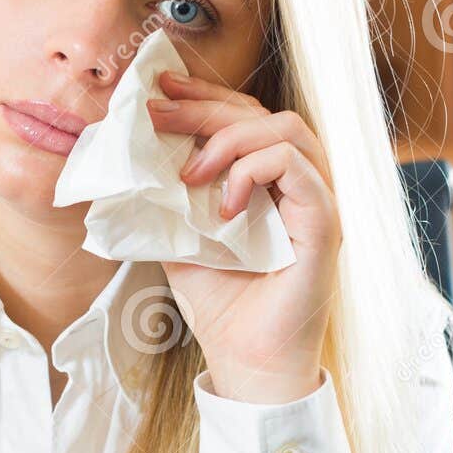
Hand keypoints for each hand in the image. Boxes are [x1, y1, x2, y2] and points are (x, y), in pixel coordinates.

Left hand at [147, 69, 341, 405]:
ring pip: (285, 129)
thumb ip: (167, 199)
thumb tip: (129, 162)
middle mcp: (297, 183)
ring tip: (190, 172)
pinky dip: (253, 172)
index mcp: (266, 181)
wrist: (246, 361)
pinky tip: (224, 206)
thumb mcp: (179, 240)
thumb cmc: (221, 306)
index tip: (158, 91)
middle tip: (157, 115)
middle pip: (259, 113)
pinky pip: (295, 166)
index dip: (202, 96)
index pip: (242, 117)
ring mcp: (315, 199)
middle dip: (202, 107)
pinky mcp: (324, 222)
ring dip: (230, 138)